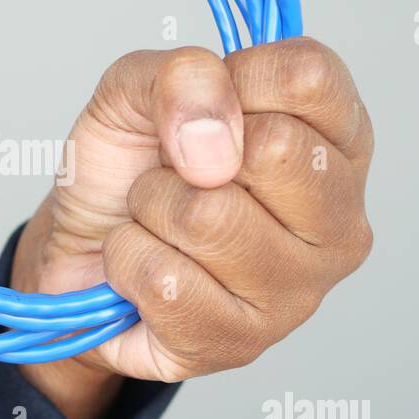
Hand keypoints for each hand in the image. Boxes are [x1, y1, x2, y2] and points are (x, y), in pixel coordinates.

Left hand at [12, 39, 373, 418]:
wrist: (78, 254)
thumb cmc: (128, 170)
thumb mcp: (136, 91)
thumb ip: (178, 75)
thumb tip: (212, 135)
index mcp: (337, 139)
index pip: (310, 78)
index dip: (234, 78)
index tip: (202, 104)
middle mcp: (339, 219)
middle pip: (273, 149)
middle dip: (188, 151)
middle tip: (178, 172)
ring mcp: (299, 292)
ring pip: (209, 218)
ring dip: (150, 208)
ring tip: (157, 219)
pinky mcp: (241, 344)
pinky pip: (164, 280)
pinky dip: (127, 261)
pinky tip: (143, 267)